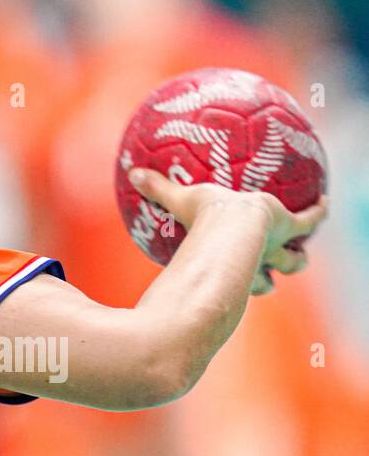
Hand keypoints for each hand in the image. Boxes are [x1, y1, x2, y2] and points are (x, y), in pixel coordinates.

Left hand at [128, 167, 328, 294]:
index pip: (246, 279)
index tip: (249, 280)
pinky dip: (318, 212)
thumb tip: (132, 174)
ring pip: (293, 262)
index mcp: (236, 264)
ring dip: (294, 260)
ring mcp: (275, 247)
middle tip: (267, 271)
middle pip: (268, 280)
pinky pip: (312, 220)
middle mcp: (257, 263)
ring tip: (298, 254)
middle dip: (269, 278)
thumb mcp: (181, 200)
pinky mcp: (290, 226)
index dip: (249, 281)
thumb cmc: (206, 219)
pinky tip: (323, 201)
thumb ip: (157, 188)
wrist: (235, 224)